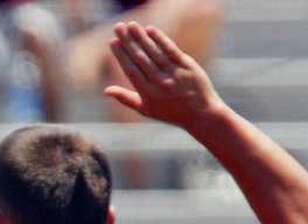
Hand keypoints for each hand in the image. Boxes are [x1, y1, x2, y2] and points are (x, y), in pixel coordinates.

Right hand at [104, 22, 225, 129]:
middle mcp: (160, 83)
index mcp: (147, 94)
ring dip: (141, 37)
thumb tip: (106, 90)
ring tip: (131, 25)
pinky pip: (171, 50)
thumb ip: (125, 98)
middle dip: (128, 41)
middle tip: (118, 27)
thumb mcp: (145, 109)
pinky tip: (150, 29)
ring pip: (154, 52)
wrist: (201, 114)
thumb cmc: (170, 113)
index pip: (131, 70)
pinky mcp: (188, 66)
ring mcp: (174, 74)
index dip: (121, 55)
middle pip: (140, 58)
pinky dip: (160, 39)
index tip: (113, 42)